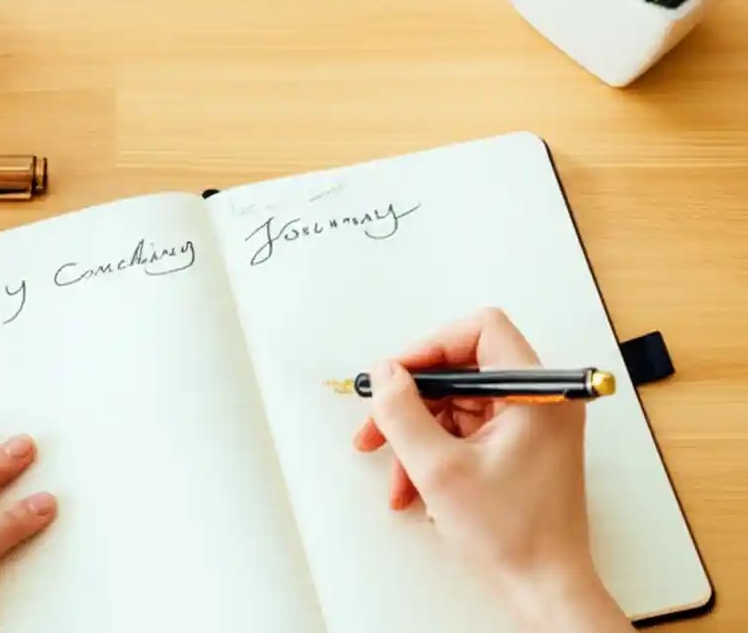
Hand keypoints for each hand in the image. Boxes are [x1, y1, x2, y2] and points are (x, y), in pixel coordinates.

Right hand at [352, 308, 629, 631]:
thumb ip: (403, 413)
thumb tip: (386, 374)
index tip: (398, 376)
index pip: (482, 330)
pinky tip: (414, 486)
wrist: (544, 590)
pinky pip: (464, 432)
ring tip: (396, 473)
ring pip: (456, 405)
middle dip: (413, 401)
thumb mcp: (439, 470)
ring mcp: (529, 426)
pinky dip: (433, 453)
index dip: (432, 347)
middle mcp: (539, 402)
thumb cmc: (514, 537)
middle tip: (377, 424)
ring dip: (417, 436)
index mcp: (537, 394)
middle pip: (462, 370)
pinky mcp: (517, 448)